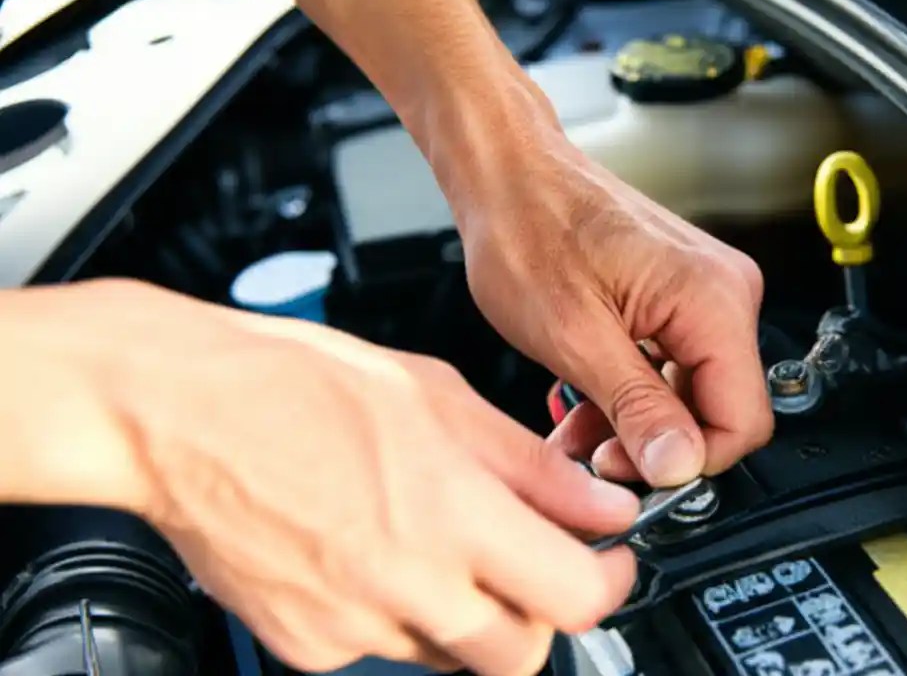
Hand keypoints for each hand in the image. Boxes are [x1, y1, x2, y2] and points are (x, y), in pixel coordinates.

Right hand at [64, 280, 639, 674]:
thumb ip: (530, 469)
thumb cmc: (291, 384)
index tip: (609, 558)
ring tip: (430, 535)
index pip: (574, 598)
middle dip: (542, 611)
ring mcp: (353, 624)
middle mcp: (407, 584)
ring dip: (469, 610)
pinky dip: (399, 610)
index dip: (610, 582)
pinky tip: (372, 549)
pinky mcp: (307, 645)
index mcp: (451, 515)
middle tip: (530, 558)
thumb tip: (601, 508)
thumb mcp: (437, 397)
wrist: (171, 411)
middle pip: (522, 654)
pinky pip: (384, 646)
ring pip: (453, 652)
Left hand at [435, 120, 773, 486]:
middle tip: (595, 460)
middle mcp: (723, 292)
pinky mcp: (678, 297)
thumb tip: (679, 465)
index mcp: (712, 298)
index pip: (743, 419)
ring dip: (635, 427)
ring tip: (577, 437)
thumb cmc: (528, 227)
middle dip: (657, 446)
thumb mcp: (574, 338)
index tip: (638, 478)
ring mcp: (703, 292)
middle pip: (719, 409)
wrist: (507, 173)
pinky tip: (586, 410)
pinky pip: (671, 367)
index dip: (692, 462)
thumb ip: (637, 407)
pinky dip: (631, 396)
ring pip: (690, 394)